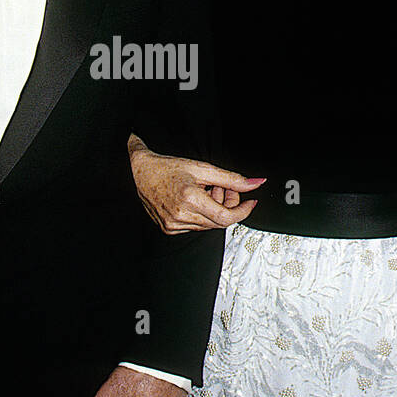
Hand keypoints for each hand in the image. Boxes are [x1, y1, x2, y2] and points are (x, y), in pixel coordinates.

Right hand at [127, 133, 263, 234]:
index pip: (225, 216)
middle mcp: (180, 216)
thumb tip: (257, 183)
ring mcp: (173, 225)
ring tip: (208, 189)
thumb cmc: (168, 167)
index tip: (250, 202)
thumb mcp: (203, 168)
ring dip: (215, 208)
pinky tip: (196, 198)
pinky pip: (196, 226)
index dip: (242, 211)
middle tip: (225, 187)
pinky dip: (202, 214)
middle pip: (219, 221)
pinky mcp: (169, 229)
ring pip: (208, 224)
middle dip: (229, 204)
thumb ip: (232, 178)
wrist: (140, 172)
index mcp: (189, 199)